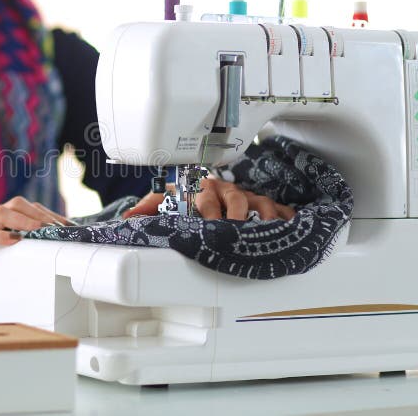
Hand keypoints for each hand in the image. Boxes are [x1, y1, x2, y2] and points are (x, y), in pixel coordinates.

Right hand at [0, 196, 71, 320]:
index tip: (65, 226)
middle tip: (55, 227)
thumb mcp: (7, 267)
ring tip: (39, 229)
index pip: (24, 208)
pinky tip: (14, 241)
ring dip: (22, 219)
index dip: (45, 213)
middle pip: (13, 204)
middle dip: (37, 212)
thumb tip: (56, 257)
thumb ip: (24, 258)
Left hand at [123, 178, 294, 220]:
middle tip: (236, 233)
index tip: (209, 226)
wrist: (201, 184)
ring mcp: (246, 196)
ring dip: (263, 217)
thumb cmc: (184, 196)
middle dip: (236, 217)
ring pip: (259, 203)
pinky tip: (290, 226)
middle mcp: (226, 190)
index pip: (206, 200)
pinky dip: (285, 216)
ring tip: (266, 233)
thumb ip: (147, 207)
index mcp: (202, 189)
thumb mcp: (164, 198)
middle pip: (236, 201)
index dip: (209, 213)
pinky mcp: (263, 203)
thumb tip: (127, 218)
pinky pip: (279, 208)